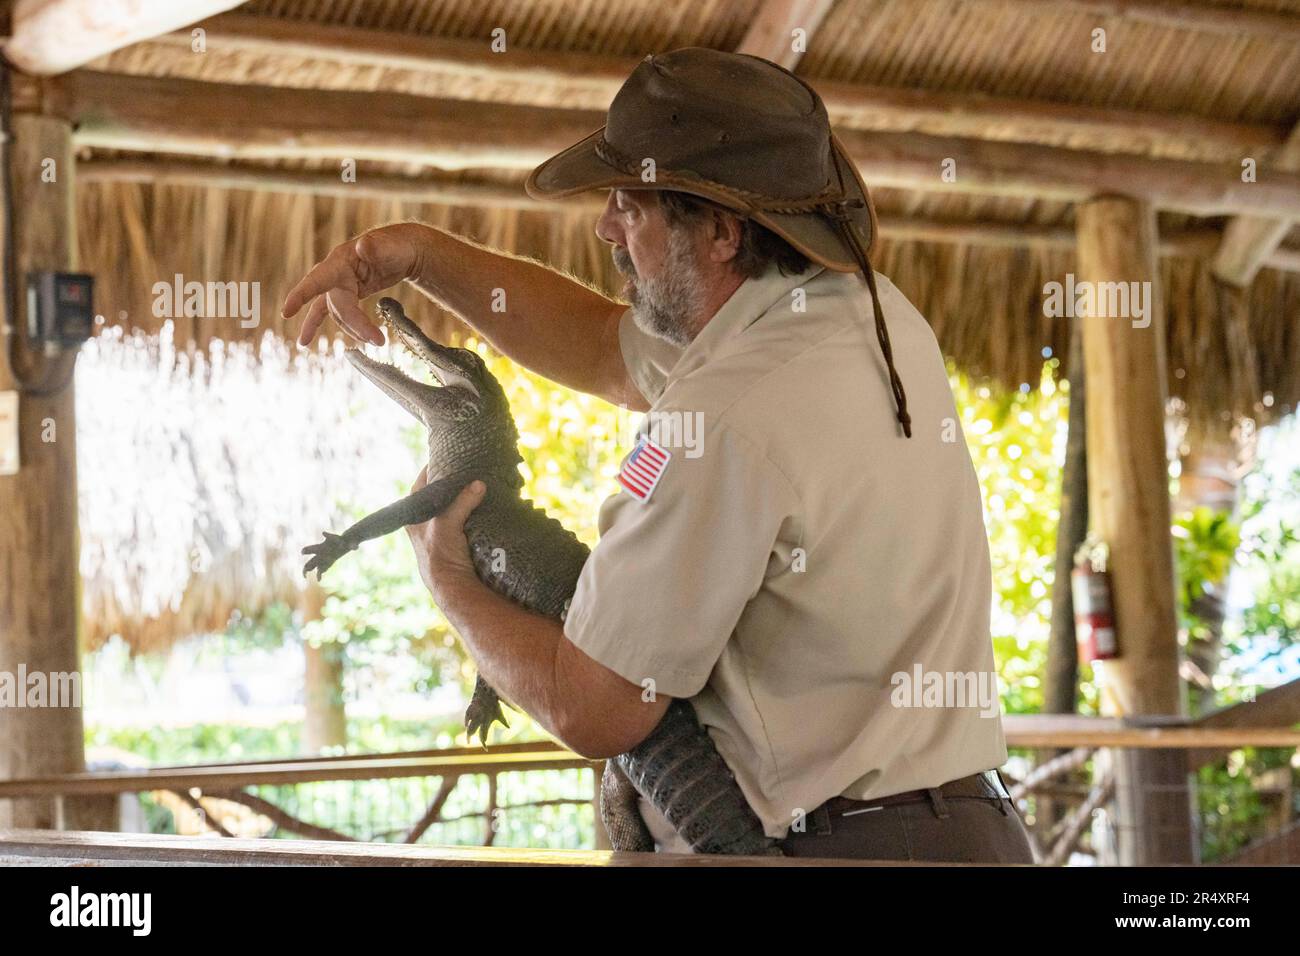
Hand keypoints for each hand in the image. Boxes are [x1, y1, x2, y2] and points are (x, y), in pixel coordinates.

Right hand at [281, 222, 431, 346]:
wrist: (404, 250)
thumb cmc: (396, 246)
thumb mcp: (391, 246)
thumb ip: (376, 247)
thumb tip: (363, 246)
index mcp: (341, 261)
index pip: (318, 279)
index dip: (302, 295)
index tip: (286, 312)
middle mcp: (334, 274)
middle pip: (337, 306)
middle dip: (355, 324)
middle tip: (378, 340)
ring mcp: (339, 285)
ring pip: (338, 314)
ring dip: (354, 329)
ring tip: (376, 340)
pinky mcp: (346, 295)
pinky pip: (331, 313)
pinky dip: (322, 325)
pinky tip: (305, 341)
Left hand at [405, 467, 487, 606]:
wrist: (452, 585)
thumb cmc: (440, 554)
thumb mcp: (446, 524)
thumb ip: (461, 502)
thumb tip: (478, 483)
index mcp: (414, 515)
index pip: (421, 483)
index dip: (431, 469)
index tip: (444, 454)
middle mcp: (426, 521)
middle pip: (437, 493)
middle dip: (451, 481)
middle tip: (466, 466)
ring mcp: (441, 530)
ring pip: (451, 505)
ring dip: (464, 496)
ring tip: (478, 480)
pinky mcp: (457, 539)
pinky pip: (464, 517)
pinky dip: (472, 509)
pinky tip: (484, 501)